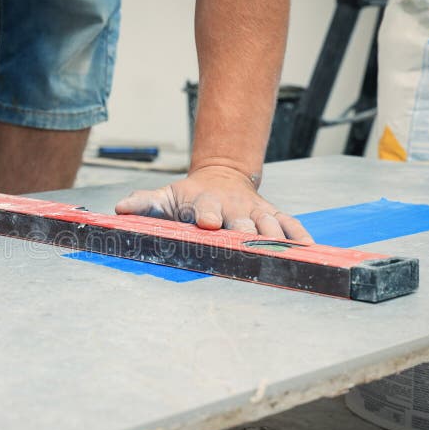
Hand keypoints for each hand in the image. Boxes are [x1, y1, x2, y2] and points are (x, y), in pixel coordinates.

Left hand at [115, 165, 313, 241]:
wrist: (221, 176)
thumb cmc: (187, 197)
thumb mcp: (163, 198)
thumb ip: (143, 203)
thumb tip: (119, 209)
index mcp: (204, 203)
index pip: (206, 209)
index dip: (208, 215)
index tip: (209, 223)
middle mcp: (233, 208)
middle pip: (242, 221)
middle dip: (245, 232)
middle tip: (250, 244)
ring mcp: (255, 211)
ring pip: (269, 225)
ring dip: (276, 238)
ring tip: (284, 253)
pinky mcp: (273, 215)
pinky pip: (290, 224)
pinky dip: (300, 235)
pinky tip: (309, 250)